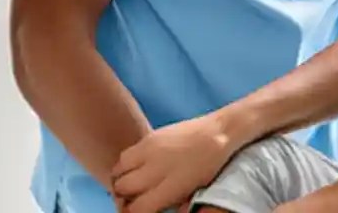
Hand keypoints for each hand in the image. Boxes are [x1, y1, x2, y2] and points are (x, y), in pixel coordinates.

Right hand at [112, 112, 251, 212]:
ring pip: (117, 171)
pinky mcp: (150, 137)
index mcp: (170, 188)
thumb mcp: (192, 191)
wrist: (219, 132)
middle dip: (123, 198)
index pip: (136, 208)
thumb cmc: (211, 165)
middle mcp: (156, 169)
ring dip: (120, 180)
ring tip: (130, 183)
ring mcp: (150, 151)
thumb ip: (170, 203)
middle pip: (121, 190)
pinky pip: (125, 155)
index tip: (136, 211)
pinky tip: (136, 167)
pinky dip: (125, 165)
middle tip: (132, 199)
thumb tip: (153, 209)